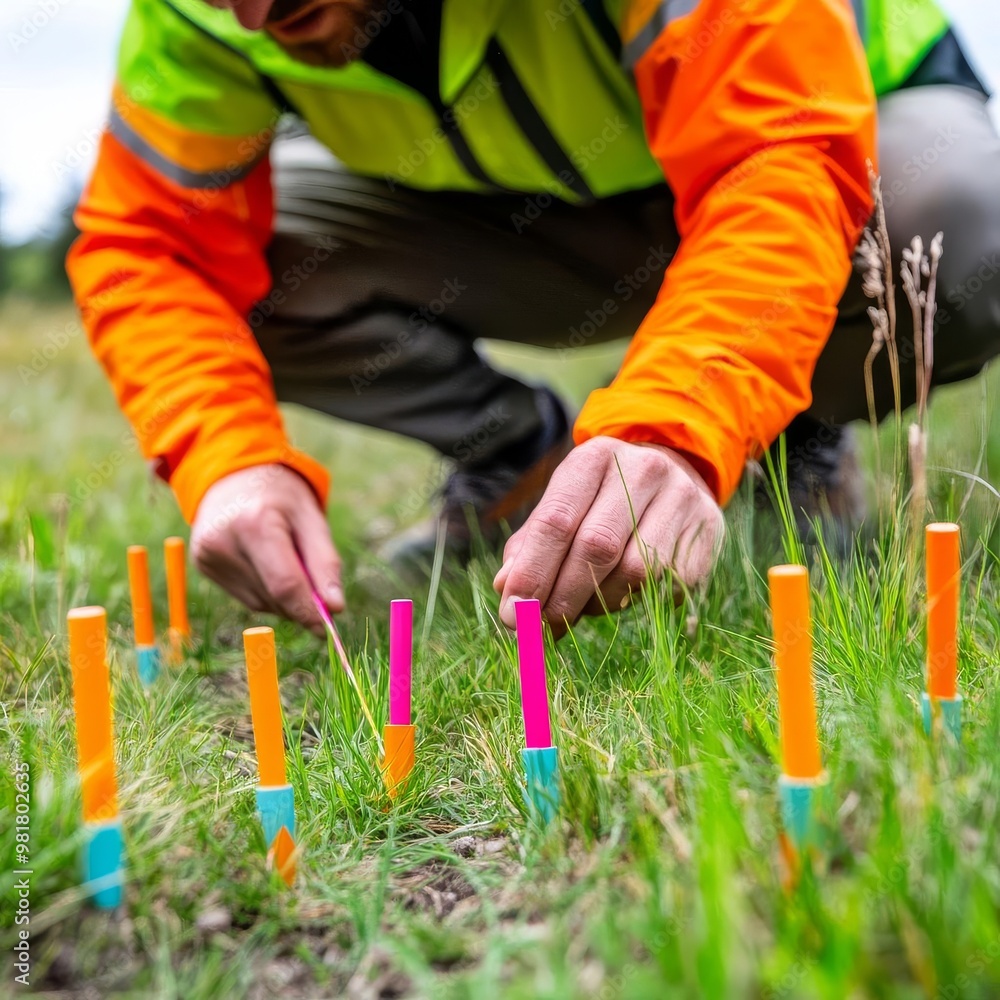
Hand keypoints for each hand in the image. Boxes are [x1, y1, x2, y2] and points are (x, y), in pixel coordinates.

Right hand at [190, 464, 343, 633]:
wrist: (233, 473)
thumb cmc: (281, 494)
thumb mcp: (312, 518)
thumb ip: (326, 563)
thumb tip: (336, 609)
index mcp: (255, 523)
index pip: (285, 584)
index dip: (309, 611)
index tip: (328, 628)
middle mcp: (224, 542)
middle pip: (273, 597)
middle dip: (300, 603)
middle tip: (317, 589)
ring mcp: (208, 555)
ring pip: (260, 603)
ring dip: (283, 597)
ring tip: (285, 558)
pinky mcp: (201, 565)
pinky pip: (246, 597)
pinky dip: (265, 590)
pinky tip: (265, 562)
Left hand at [493, 437, 723, 637]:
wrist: (675, 475)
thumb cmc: (600, 500)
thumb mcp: (562, 506)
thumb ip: (530, 546)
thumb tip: (507, 591)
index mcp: (594, 457)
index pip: (556, 520)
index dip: (532, 572)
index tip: (512, 614)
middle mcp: (642, 470)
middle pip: (596, 548)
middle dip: (562, 598)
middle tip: (540, 630)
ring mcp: (681, 499)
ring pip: (635, 572)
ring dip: (598, 604)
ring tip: (581, 608)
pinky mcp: (705, 532)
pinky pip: (666, 586)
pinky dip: (635, 603)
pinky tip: (619, 597)